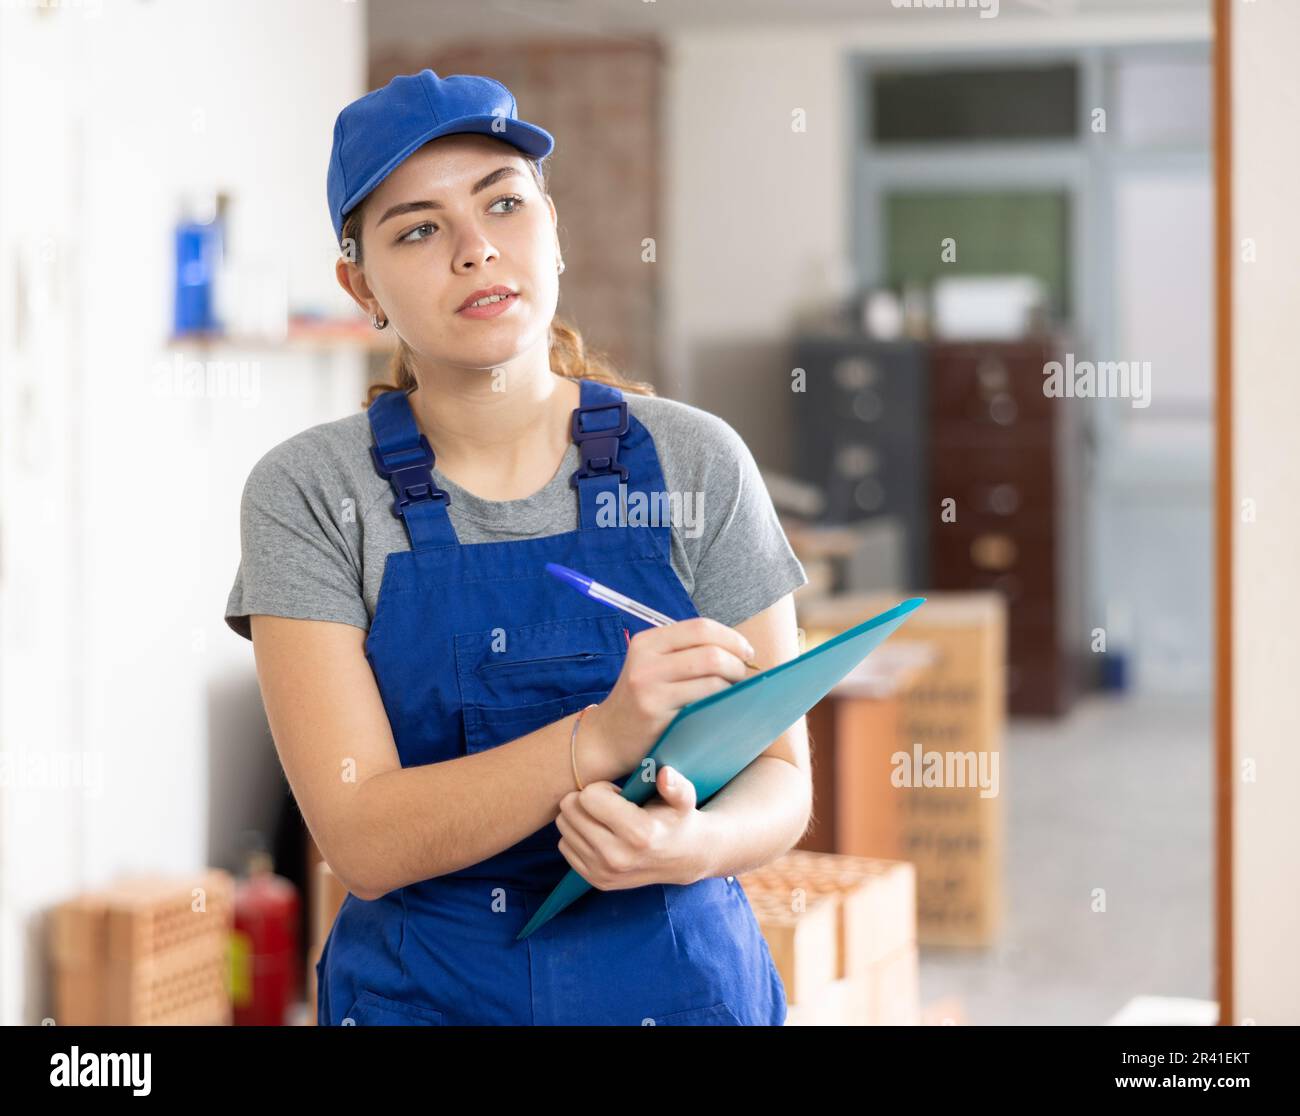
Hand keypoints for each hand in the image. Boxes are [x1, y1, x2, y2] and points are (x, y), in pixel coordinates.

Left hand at [555, 763, 710, 889]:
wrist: (683, 860)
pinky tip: (600, 833)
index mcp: (638, 834)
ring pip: (564, 826)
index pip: (589, 797)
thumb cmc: (678, 821)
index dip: (602, 788)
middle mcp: (617, 857)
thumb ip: (676, 786)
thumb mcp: (684, 800)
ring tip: (606, 819)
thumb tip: (665, 774)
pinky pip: (564, 845)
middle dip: (587, 799)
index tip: (618, 793)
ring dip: (580, 816)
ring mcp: (603, 872)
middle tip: (610, 804)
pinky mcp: (595, 880)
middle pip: (570, 809)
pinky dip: (577, 834)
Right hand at [583, 617, 755, 775]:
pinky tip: (725, 710)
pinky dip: (722, 707)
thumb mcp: (651, 664)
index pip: (700, 628)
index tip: (747, 652)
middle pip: (711, 654)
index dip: (732, 638)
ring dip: (734, 688)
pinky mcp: (658, 719)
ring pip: (712, 682)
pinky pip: (704, 708)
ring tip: (736, 694)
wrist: (606, 737)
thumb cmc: (640, 697)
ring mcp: (650, 692)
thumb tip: (738, 649)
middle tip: (744, 677)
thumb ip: (684, 651)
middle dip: (738, 665)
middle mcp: (646, 664)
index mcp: (647, 642)